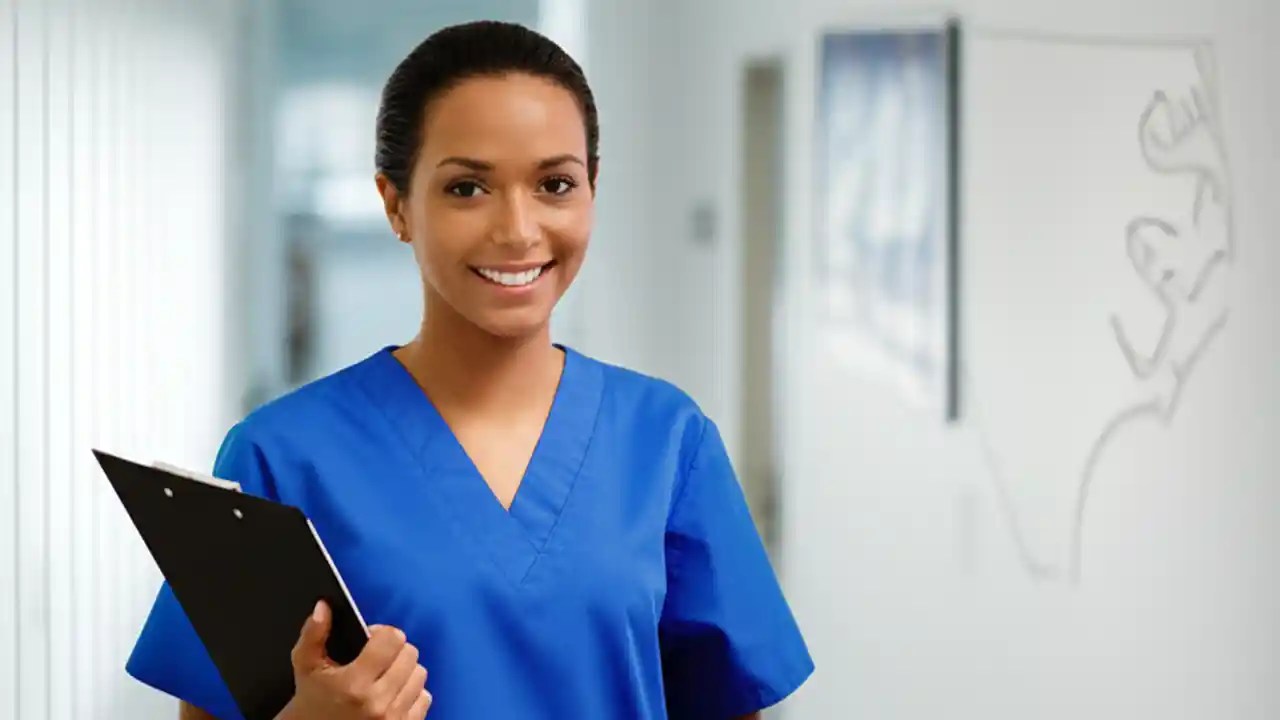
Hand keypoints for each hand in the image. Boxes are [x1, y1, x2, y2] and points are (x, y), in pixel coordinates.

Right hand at [277, 601, 431, 719]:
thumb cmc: (312, 701)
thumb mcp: (305, 667)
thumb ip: (313, 634)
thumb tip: (324, 607)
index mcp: (354, 684)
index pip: (392, 639)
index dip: (382, 633)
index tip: (371, 640)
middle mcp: (378, 702)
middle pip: (410, 653)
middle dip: (394, 650)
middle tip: (378, 658)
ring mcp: (393, 718)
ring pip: (420, 674)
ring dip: (405, 670)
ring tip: (384, 676)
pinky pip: (425, 698)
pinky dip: (412, 693)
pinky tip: (393, 694)